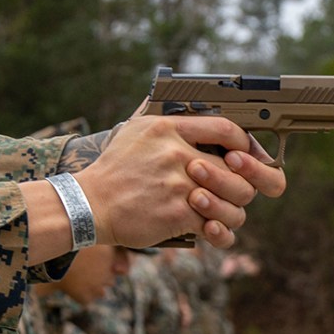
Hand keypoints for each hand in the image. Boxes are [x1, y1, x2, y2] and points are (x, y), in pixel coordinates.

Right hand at [72, 115, 285, 248]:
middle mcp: (178, 154)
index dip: (244, 144)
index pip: (226, 129)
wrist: (89, 205)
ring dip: (230, 209)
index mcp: (168, 129)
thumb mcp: (132, 130)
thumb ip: (160, 117)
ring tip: (217, 212)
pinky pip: (217, 225)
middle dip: (242, 183)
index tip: (241, 155)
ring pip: (235, 200)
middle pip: (239, 169)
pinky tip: (210, 229)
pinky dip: (217, 231)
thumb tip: (174, 102)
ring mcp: (180, 185)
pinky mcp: (178, 214)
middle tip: (232, 190)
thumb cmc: (112, 170)